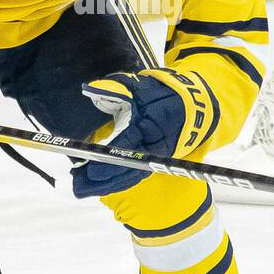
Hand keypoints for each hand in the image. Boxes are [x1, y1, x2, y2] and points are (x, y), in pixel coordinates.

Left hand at [72, 68, 219, 197]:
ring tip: (82, 189)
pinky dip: (118, 182)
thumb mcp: (140, 85)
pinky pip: (136, 175)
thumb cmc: (162, 92)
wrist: (194, 103)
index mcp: (151, 123)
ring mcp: (158, 155)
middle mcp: (155, 144)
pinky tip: (99, 186)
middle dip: (104, 181)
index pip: (127, 145)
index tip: (90, 169)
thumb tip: (89, 89)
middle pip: (129, 168)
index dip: (109, 160)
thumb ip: (115, 88)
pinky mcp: (156, 161)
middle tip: (78, 186)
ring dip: (108, 185)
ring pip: (132, 176)